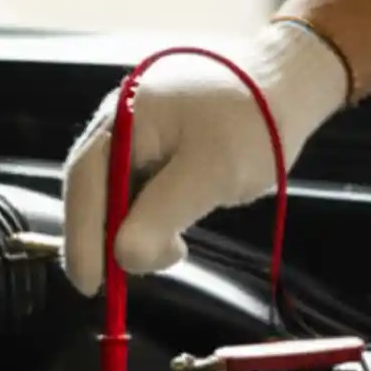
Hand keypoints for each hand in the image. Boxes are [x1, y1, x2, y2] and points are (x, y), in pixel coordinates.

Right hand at [60, 21, 347, 295]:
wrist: (290, 85)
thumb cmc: (254, 123)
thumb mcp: (211, 172)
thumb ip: (162, 214)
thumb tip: (123, 257)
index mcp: (124, 115)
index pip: (85, 182)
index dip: (81, 236)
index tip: (88, 284)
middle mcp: (119, 122)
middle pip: (93, 190)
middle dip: (103, 239)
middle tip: (114, 285)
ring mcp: (136, 134)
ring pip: (115, 195)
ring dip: (131, 232)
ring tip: (171, 253)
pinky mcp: (155, 148)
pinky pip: (137, 190)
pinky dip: (147, 220)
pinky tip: (172, 236)